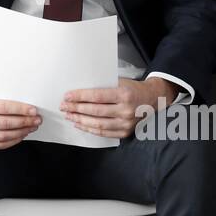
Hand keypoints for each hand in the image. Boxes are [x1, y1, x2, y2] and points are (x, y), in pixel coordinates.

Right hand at [0, 81, 39, 149]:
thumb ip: (4, 98)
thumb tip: (27, 105)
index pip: (3, 108)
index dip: (20, 110)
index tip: (33, 110)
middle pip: (5, 124)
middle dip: (24, 122)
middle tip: (37, 119)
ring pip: (4, 136)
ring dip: (21, 132)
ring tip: (32, 127)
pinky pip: (0, 145)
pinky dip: (14, 140)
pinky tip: (22, 134)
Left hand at [61, 77, 178, 139]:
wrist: (151, 99)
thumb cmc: (132, 88)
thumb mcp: (119, 82)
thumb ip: (103, 87)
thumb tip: (79, 92)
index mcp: (124, 94)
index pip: (97, 96)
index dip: (80, 97)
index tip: (67, 96)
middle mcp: (126, 110)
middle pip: (95, 111)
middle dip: (76, 109)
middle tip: (64, 106)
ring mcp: (126, 123)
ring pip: (98, 124)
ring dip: (80, 120)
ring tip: (69, 116)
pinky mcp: (125, 132)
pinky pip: (104, 133)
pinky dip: (90, 129)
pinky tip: (79, 124)